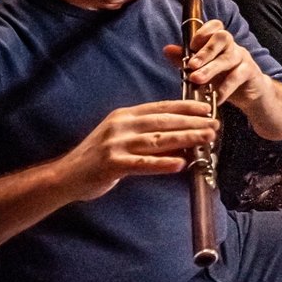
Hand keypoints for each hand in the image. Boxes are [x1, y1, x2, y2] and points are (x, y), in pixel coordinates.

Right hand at [56, 100, 217, 201]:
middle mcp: (121, 126)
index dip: (185, 106)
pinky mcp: (112, 164)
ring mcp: (116, 144)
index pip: (161, 107)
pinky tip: (181, 164)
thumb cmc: (99, 158)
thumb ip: (146, 133)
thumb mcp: (121, 137)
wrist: (66, 175)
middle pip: (163, 121)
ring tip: (207, 139)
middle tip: (215, 125)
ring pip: (158, 140)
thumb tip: (180, 135)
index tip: (207, 108)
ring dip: (186, 138)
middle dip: (192, 122)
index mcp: (125, 116)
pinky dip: (163, 163)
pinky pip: (142, 163)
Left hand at [165, 19, 272, 108]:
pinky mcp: (250, 72)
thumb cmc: (223, 77)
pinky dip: (224, 88)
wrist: (249, 93)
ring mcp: (243, 58)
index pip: (215, 26)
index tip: (191, 46)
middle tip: (190, 66)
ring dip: (211, 69)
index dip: (203, 32)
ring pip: (228, 58)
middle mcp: (232, 46)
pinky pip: (237, 77)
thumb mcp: (203, 69)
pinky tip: (214, 97)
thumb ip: (185, 59)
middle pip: (222, 38)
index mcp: (219, 42)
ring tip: (197, 80)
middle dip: (205, 51)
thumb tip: (167, 49)